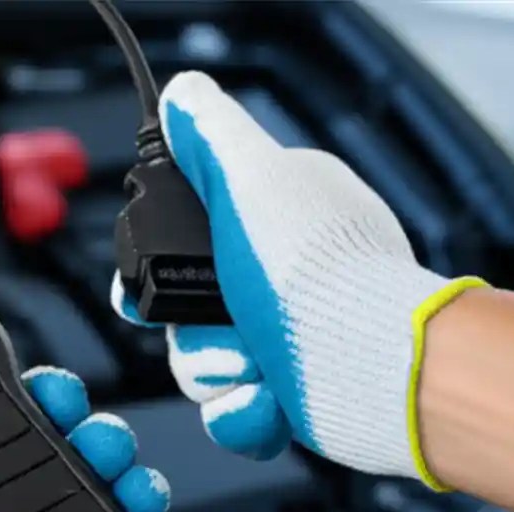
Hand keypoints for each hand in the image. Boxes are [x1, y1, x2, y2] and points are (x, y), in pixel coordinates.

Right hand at [113, 71, 485, 488]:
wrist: (372, 370)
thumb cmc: (315, 273)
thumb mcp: (250, 176)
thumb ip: (208, 135)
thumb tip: (181, 98)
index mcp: (280, 213)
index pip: (191, 230)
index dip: (157, 260)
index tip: (141, 282)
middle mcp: (284, 272)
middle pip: (185, 305)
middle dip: (191, 329)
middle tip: (217, 326)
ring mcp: (289, 333)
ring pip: (202, 360)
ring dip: (215, 370)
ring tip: (253, 366)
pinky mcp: (293, 391)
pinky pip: (232, 407)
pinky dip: (241, 412)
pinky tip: (264, 400)